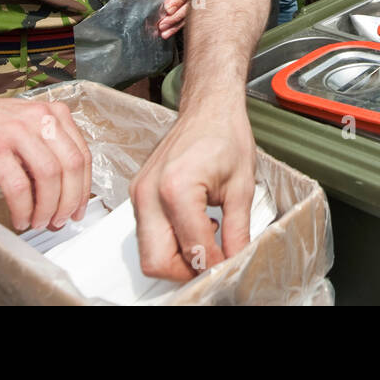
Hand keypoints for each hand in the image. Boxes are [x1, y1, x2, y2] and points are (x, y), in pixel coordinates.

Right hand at [0, 92, 92, 231]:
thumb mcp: (29, 129)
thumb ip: (49, 153)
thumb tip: (63, 197)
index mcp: (55, 114)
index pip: (83, 155)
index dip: (84, 189)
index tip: (78, 209)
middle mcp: (41, 119)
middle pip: (72, 166)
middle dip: (69, 201)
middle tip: (60, 220)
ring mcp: (17, 132)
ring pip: (49, 176)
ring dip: (48, 208)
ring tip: (38, 222)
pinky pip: (18, 186)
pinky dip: (23, 208)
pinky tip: (20, 218)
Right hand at [132, 99, 256, 279]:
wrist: (208, 108)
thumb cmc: (224, 136)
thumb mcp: (242, 187)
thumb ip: (237, 231)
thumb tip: (235, 261)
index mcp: (176, 189)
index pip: (191, 249)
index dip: (213, 264)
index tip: (228, 264)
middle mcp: (149, 193)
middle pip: (155, 261)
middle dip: (186, 270)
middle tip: (213, 260)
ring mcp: (138, 193)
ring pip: (147, 251)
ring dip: (177, 256)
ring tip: (207, 235)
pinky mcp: (137, 194)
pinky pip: (146, 233)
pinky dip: (168, 240)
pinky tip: (193, 223)